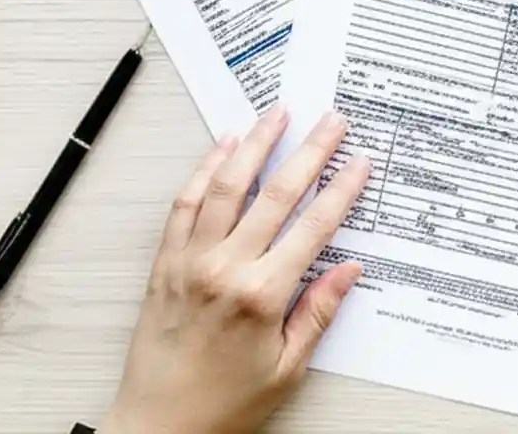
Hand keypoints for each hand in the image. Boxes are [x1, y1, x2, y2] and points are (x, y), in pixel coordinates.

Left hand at [101, 107, 370, 433]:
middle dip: (308, 152)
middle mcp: (225, 269)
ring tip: (277, 115)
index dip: (340, 190)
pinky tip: (224, 147)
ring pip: (226, 187)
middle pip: (275, 195)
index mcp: (262, 296)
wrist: (158, 426)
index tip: (359, 163)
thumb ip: (318, 312)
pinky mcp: (166, 263)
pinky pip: (185, 204)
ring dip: (255, 145)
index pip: (313, 227)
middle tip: (331, 121)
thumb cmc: (223, 405)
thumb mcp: (287, 368)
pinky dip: (205, 170)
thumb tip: (349, 270)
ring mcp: (191, 261)